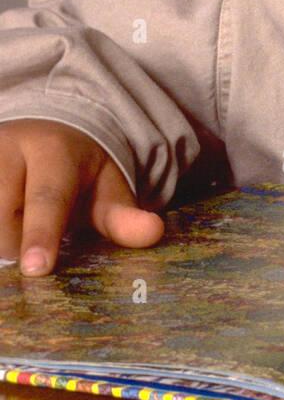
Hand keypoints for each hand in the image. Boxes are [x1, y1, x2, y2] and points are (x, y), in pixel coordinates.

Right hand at [0, 119, 164, 275]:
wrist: (49, 130)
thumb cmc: (82, 171)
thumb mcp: (108, 188)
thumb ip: (124, 215)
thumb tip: (152, 233)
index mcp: (53, 151)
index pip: (46, 199)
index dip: (40, 235)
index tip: (35, 269)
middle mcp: (9, 147)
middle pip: (4, 216)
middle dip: (17, 242)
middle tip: (37, 247)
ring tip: (17, 232)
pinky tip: (4, 232)